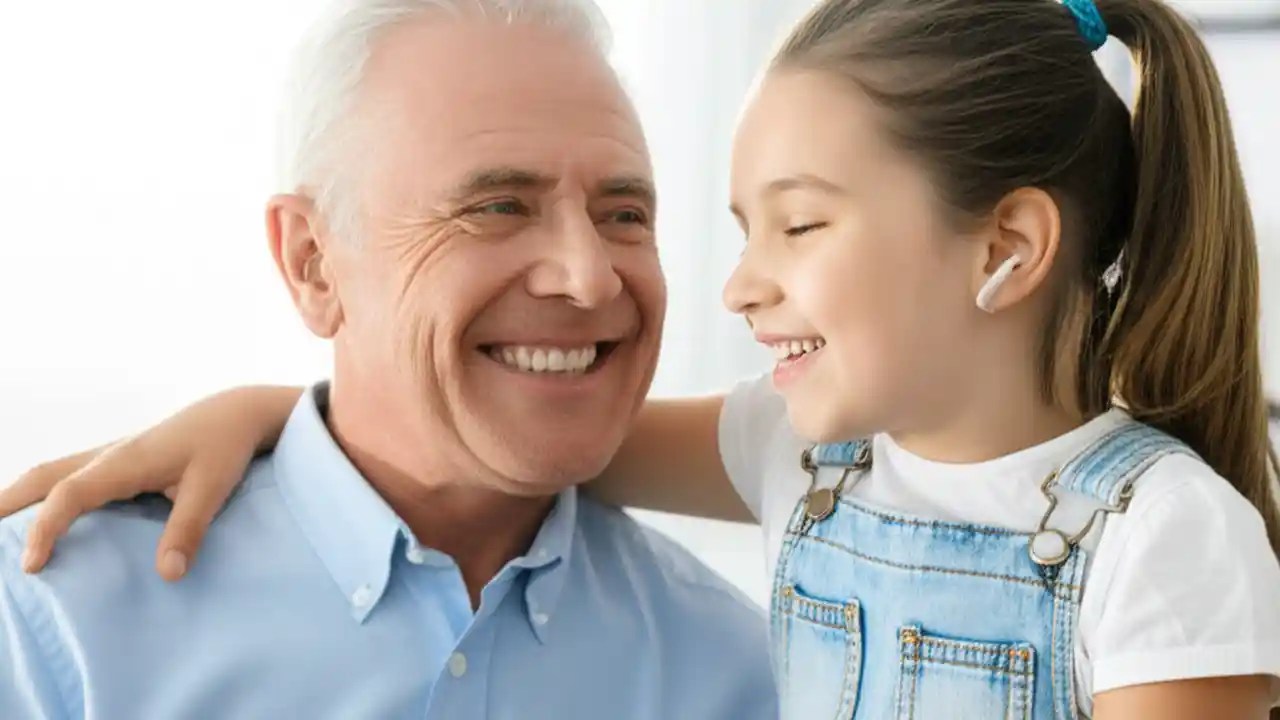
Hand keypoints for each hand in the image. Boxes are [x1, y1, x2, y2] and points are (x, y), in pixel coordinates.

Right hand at [0, 386, 299, 580]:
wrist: (238, 412)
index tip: (31, 565)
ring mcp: (113, 455)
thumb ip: (189, 529)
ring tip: (2, 527)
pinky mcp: (123, 459)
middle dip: (9, 506)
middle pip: (43, 477)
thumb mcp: (212, 487)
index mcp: (124, 462)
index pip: (69, 494)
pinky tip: (49, 513)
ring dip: (23, 496)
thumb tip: (168, 575)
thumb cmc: (226, 446)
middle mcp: (109, 455)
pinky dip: (49, 493)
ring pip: (53, 472)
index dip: (46, 529)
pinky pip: (72, 475)